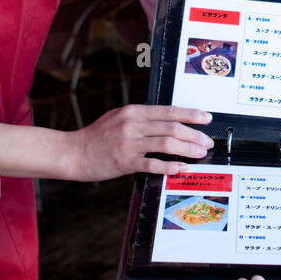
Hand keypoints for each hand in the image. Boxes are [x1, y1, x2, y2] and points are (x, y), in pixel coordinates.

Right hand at [66, 104, 211, 180]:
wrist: (74, 152)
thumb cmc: (98, 136)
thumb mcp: (119, 118)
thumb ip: (142, 118)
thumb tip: (168, 121)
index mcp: (134, 111)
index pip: (169, 110)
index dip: (190, 114)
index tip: (206, 118)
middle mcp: (133, 124)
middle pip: (172, 127)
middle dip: (194, 134)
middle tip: (207, 141)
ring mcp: (129, 143)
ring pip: (167, 144)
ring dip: (188, 149)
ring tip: (200, 153)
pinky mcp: (125, 162)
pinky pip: (153, 164)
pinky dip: (170, 166)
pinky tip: (181, 168)